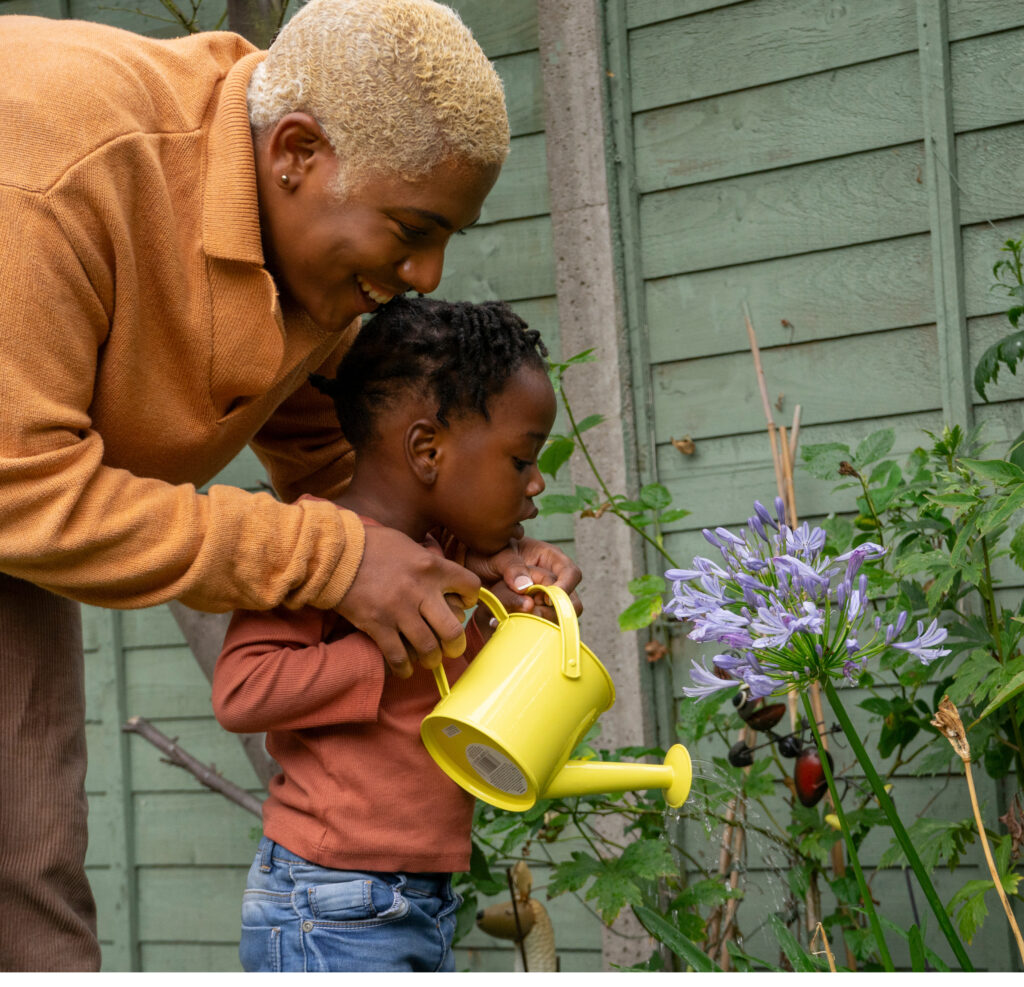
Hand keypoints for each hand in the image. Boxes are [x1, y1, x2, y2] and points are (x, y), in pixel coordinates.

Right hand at [336, 525, 479, 677]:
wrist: (334, 553)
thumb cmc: (372, 545)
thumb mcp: (408, 544)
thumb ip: (428, 562)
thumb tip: (443, 580)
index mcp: (431, 566)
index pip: (470, 586)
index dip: (470, 598)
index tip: (462, 604)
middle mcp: (420, 590)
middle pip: (452, 630)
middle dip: (455, 644)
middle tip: (451, 647)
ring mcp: (398, 610)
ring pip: (428, 648)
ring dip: (431, 659)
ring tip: (428, 659)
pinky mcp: (377, 625)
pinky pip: (398, 656)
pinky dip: (404, 667)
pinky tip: (404, 669)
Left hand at [465, 536, 581, 622]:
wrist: (470, 566)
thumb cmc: (488, 552)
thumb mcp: (498, 554)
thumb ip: (512, 567)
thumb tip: (526, 587)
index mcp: (549, 559)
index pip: (571, 574)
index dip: (565, 587)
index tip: (547, 598)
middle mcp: (551, 580)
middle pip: (570, 602)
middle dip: (551, 611)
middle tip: (528, 611)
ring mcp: (541, 599)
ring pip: (554, 618)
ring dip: (533, 621)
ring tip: (507, 615)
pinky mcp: (529, 613)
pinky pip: (534, 626)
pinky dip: (518, 628)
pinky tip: (496, 622)